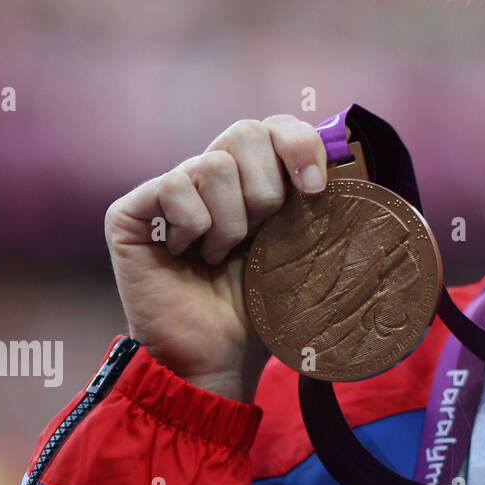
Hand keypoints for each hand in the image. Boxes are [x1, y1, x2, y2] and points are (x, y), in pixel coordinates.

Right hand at [103, 115, 327, 401]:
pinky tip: (188, 254)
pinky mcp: (131, 210)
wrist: (219, 357)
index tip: (316, 189)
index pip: (276, 126)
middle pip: (245, 132)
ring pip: (214, 164)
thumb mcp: (301, 248)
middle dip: (266, 189)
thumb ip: (316, 202)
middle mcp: (210, 174)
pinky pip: (173, 186)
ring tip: (221, 256)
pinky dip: (193, 225)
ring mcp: (169, 189)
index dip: (299, 146)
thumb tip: (353, 160)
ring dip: (231, 221)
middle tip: (261, 233)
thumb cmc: (263, 308)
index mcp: (254, 177)